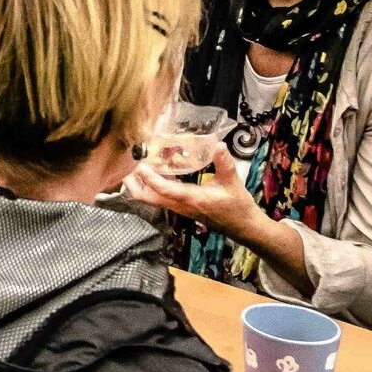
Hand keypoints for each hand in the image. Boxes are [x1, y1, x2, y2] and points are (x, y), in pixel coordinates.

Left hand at [122, 142, 262, 236]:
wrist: (243, 227)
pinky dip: (150, 185)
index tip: (138, 164)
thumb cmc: (237, 206)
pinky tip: (154, 170)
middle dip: (133, 183)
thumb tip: (217, 144)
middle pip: (146, 198)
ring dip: (139, 184)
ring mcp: (178, 207)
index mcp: (190, 199)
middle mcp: (179, 205)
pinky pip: (158, 197)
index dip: (148, 178)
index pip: (163, 190)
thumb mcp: (233, 183)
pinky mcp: (180, 207)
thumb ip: (224, 164)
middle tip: (128, 163)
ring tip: (135, 163)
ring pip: (150, 198)